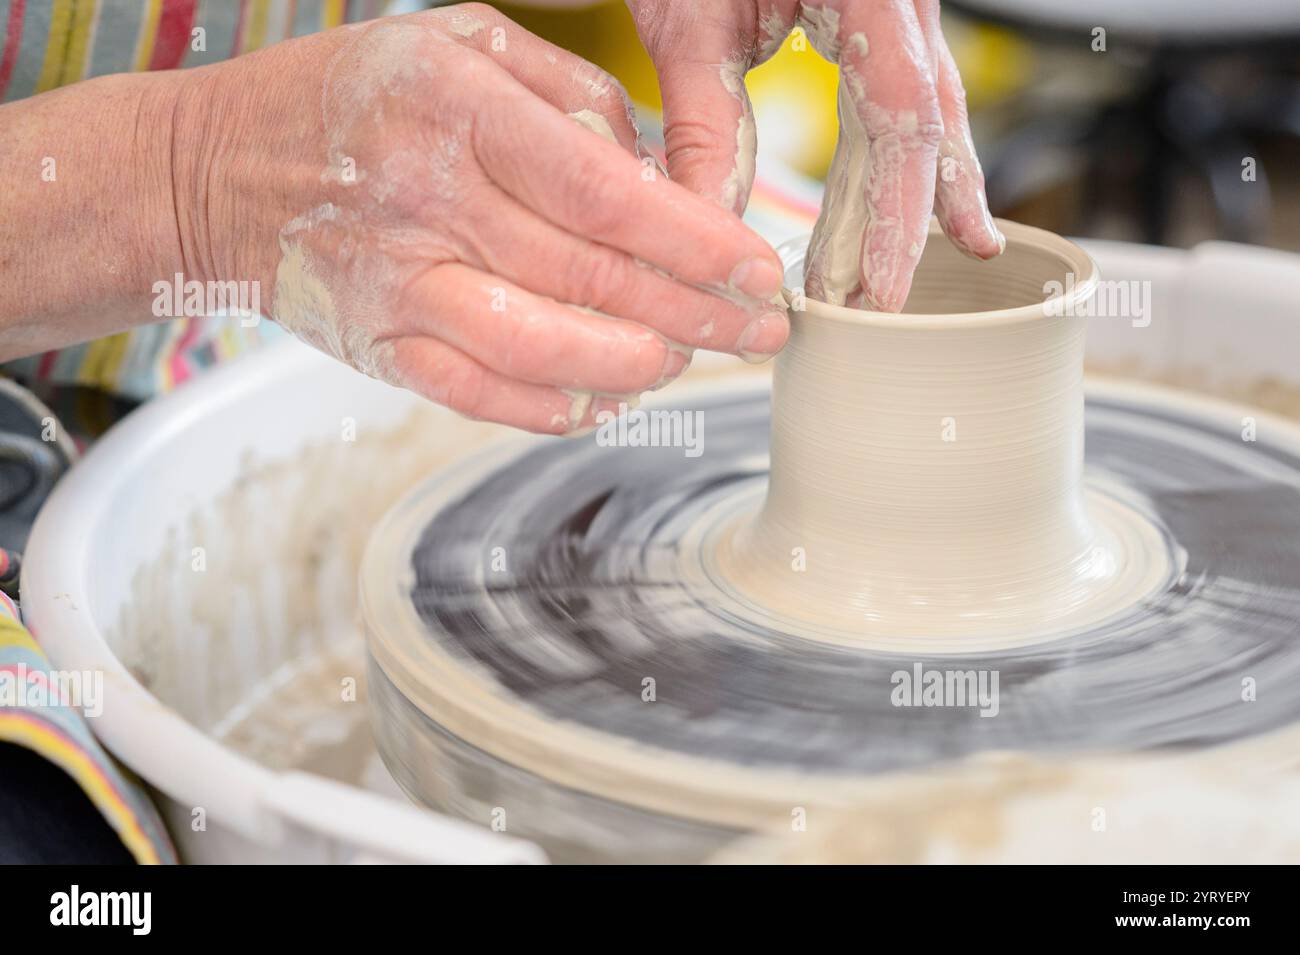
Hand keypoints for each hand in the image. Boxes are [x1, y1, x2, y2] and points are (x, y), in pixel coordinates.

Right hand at [168, 6, 788, 432]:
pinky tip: (612, 397)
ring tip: (689, 359)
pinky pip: (484, 396)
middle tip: (759, 332)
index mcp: (459, 107)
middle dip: (696, 315)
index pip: (605, 193)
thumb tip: (661, 179)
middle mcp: (428, 198)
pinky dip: (559, 408)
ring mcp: (399, 283)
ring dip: (635, 365)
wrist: (220, 172)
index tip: (755, 270)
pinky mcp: (380, 348)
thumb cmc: (359, 100)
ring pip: (544, 349)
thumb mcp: (460, 44)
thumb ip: (570, 98)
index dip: (695, 242)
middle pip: (592, 278)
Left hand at [627, 0, 1003, 309]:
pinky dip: (909, 146)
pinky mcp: (880, 11)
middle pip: (926, 123)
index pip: (901, 118)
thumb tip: (712, 225)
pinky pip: (906, 87)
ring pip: (928, 107)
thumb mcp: (688, 15)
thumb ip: (708, 118)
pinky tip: (930, 193)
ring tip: (957, 252)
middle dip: (907, 218)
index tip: (874, 287)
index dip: (895, 213)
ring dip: (933, 187)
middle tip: (883, 300)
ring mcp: (901, 2)